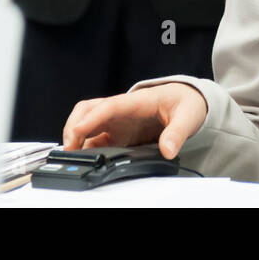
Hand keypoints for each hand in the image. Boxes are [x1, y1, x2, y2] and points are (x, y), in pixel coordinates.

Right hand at [62, 83, 207, 158]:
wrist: (188, 101)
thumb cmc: (186, 103)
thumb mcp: (188, 117)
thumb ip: (177, 133)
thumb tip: (168, 149)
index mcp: (137, 101)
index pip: (109, 106)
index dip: (91, 118)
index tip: (78, 131)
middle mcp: (122, 109)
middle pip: (88, 110)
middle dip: (74, 125)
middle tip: (70, 149)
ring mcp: (117, 120)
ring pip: (86, 122)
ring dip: (75, 135)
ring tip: (73, 156)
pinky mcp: (117, 132)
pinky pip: (94, 136)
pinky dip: (84, 146)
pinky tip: (84, 158)